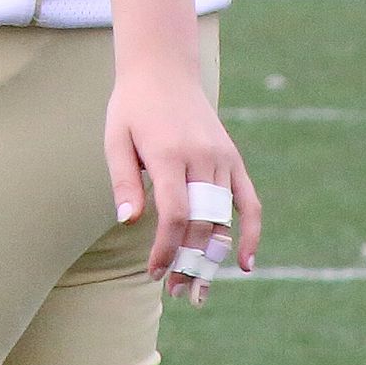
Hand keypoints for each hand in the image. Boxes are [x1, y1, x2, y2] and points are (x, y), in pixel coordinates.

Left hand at [107, 57, 260, 301]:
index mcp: (169, 154)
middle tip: (177, 293)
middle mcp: (201, 158)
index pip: (175, 214)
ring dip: (212, 257)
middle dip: (190, 262)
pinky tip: (243, 263)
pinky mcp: (233, 159)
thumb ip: (124, 182)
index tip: (155, 273)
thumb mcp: (116, 139)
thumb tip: (129, 223)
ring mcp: (222, 159)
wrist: (163, 71)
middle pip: (202, 223)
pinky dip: (250, 232)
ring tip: (199, 290)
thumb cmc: (131, 108)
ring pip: (223, 218)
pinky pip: (249, 201)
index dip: (167, 249)